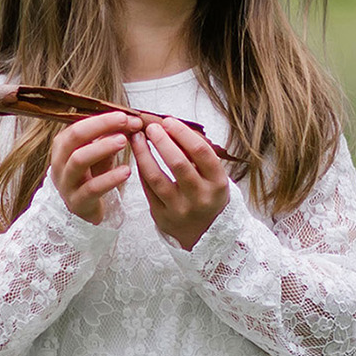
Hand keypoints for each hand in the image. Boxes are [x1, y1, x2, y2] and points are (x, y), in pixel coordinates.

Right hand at [51, 112, 137, 224]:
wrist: (83, 208)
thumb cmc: (91, 175)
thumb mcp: (99, 153)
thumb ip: (112, 137)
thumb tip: (132, 120)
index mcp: (63, 146)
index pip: (78, 125)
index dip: (102, 119)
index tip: (125, 115)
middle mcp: (60, 162)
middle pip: (74, 137)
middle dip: (100, 126)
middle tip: (124, 121)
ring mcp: (66, 182)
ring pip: (79, 160)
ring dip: (102, 147)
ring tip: (124, 141)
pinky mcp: (77, 202)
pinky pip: (92, 188)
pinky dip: (110, 178)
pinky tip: (126, 171)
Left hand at [130, 112, 231, 248]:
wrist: (206, 234)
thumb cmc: (208, 195)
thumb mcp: (213, 177)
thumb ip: (197, 156)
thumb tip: (171, 126)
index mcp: (218, 183)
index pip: (201, 152)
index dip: (182, 133)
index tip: (169, 121)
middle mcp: (200, 197)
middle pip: (177, 164)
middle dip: (161, 141)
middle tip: (150, 127)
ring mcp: (180, 208)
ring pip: (156, 177)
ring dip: (144, 154)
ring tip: (137, 138)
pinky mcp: (162, 216)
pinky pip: (147, 189)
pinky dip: (141, 170)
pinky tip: (137, 156)